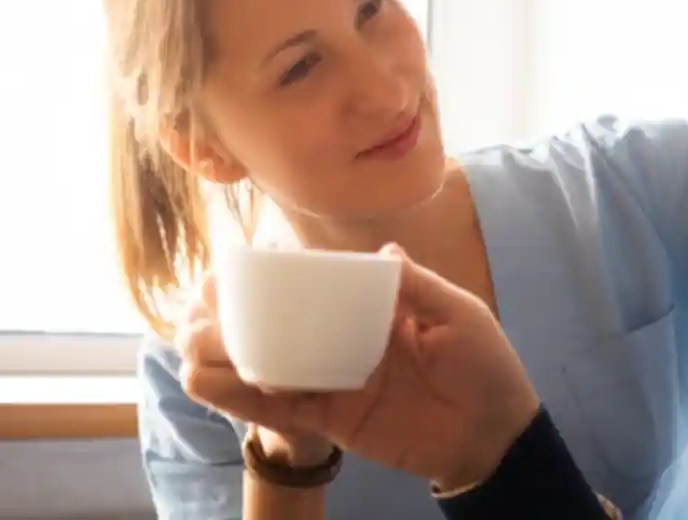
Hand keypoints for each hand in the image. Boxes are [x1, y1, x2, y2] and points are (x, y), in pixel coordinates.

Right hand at [177, 245, 540, 489]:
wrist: (496, 438)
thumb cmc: (487, 368)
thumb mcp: (459, 315)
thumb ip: (416, 285)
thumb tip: (383, 249)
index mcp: (376, 311)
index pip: (322, 288)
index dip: (283, 278)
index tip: (240, 265)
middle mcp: (348, 341)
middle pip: (286, 325)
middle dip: (241, 317)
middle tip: (203, 308)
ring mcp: (337, 381)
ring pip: (273, 366)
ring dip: (232, 357)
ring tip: (192, 347)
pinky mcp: (333, 418)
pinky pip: (283, 408)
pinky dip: (247, 397)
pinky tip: (213, 383)